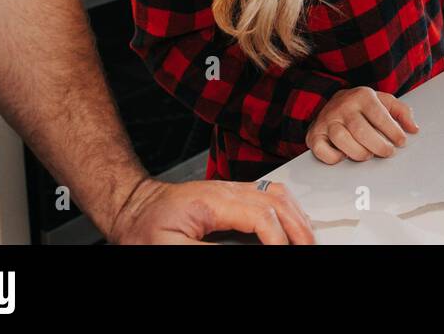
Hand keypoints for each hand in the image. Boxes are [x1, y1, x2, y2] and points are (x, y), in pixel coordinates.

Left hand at [108, 177, 314, 244]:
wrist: (134, 206)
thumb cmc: (145, 227)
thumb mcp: (170, 247)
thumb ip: (208, 252)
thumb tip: (246, 251)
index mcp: (212, 201)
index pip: (261, 215)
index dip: (279, 239)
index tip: (284, 254)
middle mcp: (227, 190)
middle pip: (277, 202)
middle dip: (297, 229)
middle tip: (308, 248)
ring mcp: (232, 189)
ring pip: (278, 194)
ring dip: (296, 216)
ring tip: (305, 239)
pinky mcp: (233, 193)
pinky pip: (270, 193)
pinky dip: (287, 208)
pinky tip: (291, 222)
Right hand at [306, 86, 419, 163]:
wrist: (331, 101)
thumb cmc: (361, 106)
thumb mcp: (383, 101)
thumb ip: (401, 112)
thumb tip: (413, 129)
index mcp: (362, 96)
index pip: (379, 116)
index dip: (393, 131)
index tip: (401, 142)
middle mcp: (343, 107)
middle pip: (361, 131)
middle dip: (379, 146)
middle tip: (387, 152)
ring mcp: (327, 120)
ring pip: (342, 140)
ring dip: (359, 153)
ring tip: (369, 154)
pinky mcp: (314, 134)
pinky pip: (322, 151)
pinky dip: (335, 158)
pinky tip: (345, 155)